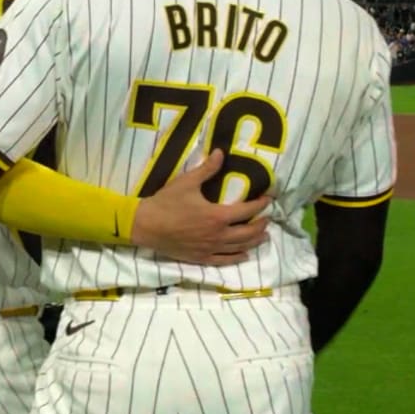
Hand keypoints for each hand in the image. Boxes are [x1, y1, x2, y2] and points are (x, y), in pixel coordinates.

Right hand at [131, 150, 273, 266]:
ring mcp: (210, 248)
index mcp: (217, 216)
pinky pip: (224, 260)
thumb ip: (207, 169)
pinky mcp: (201, 258)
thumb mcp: (187, 182)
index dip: (261, 204)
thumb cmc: (166, 203)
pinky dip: (237, 257)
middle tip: (268, 218)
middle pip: (248, 233)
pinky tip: (244, 255)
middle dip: (261, 224)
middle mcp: (218, 235)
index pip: (247, 211)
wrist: (145, 225)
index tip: (269, 199)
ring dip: (254, 241)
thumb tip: (221, 153)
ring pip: (240, 248)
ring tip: (264, 236)